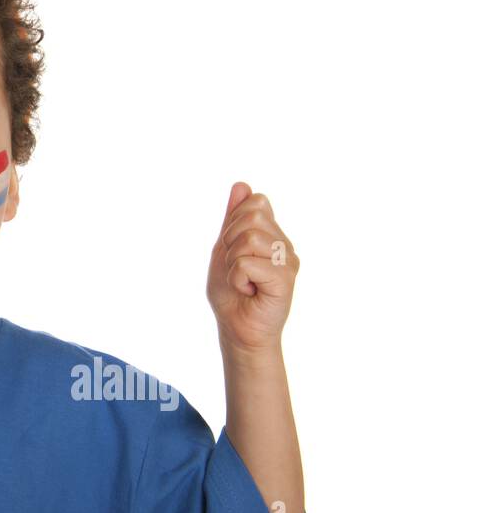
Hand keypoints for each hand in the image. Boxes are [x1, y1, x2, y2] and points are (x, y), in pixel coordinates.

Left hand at [206, 182, 298, 355]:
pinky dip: (237, 278)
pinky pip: (248, 263)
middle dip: (230, 241)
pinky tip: (249, 291)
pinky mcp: (286, 279)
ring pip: (248, 238)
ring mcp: (289, 261)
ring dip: (233, 262)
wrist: (236, 328)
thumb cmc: (231, 292)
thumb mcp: (224, 248)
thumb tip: (242, 185)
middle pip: (251, 216)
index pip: (255, 202)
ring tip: (243, 280)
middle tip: (237, 267)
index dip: (233, 222)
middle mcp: (285, 244)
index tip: (232, 249)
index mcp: (273, 234)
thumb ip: (233, 218)